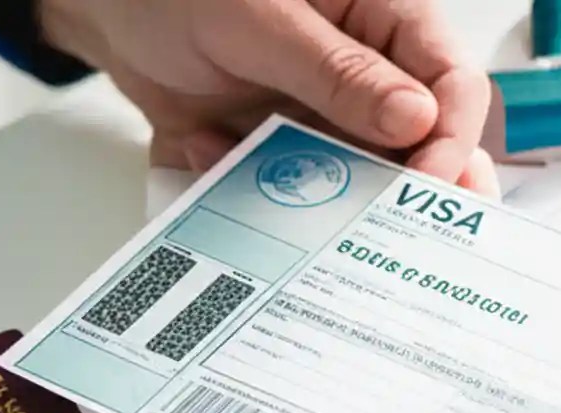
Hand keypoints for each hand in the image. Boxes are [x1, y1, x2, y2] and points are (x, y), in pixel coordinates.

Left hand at [39, 0, 498, 193]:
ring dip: (333, 207)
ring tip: (310, 223)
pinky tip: (213, 157)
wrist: (108, 13)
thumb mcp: (258, 19)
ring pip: (363, 182)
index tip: (426, 183)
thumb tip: (416, 118)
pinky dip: (263, 198)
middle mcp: (364, 76)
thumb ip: (336, 70)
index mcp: (381, 19)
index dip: (452, 137)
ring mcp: (325, 120)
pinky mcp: (283, 155)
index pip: (450, 82)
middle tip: (418, 242)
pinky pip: (297, 198)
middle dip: (417, 195)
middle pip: (425, 145)